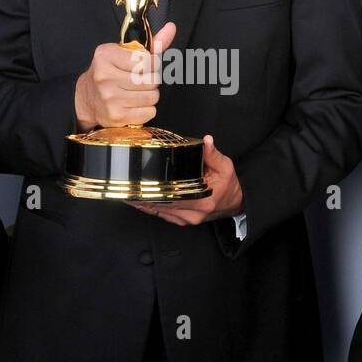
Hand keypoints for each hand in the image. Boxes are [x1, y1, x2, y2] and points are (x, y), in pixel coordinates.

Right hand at [74, 22, 176, 129]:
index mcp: (106, 56)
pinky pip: (150, 112)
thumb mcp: (124, 53)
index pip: (148, 60)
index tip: (143, 66)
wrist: (86, 98)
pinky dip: (146, 110)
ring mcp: (110, 98)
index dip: (152, 64)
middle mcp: (106, 76)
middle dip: (151, 80)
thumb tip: (171, 28)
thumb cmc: (109, 72)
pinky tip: (133, 105)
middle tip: (138, 81)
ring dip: (149, 96)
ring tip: (135, 93)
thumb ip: (151, 43)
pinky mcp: (116, 116)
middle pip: (153, 80)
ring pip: (153, 97)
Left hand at [126, 135, 243, 224]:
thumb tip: (206, 141)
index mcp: (202, 200)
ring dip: (143, 204)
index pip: (171, 197)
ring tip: (127, 194)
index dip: (152, 193)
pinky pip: (163, 215)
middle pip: (161, 206)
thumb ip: (212, 154)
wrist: (235, 202)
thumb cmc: (229, 185)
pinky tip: (139, 202)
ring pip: (159, 212)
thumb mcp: (225, 166)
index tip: (138, 186)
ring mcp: (187, 219)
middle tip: (126, 188)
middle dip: (142, 198)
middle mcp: (192, 213)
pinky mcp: (183, 220)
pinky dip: (150, 208)